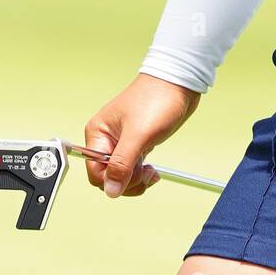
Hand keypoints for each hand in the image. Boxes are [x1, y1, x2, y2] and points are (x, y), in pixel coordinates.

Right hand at [84, 73, 200, 198]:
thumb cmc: (157, 99)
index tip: (131, 179)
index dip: (112, 181)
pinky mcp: (137, 144)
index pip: (95, 171)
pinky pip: (133, 169)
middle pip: (108, 177)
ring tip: (152, 173)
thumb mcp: (138, 134)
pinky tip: (153, 172)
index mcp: (98, 133)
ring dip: (137, 180)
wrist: (180, 83)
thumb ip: (122, 164)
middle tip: (145, 174)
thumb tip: (111, 191)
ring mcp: (122, 142)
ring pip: (121, 175)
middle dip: (127, 182)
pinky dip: (142, 175)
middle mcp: (107, 139)